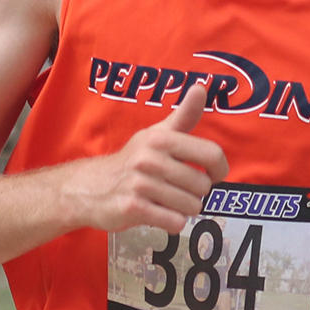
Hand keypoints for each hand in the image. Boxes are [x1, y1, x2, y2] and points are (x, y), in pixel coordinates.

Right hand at [64, 83, 227, 232]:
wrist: (89, 187)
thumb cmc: (132, 160)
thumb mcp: (156, 134)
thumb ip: (184, 115)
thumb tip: (201, 87)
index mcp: (161, 138)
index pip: (212, 154)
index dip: (220, 169)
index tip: (213, 175)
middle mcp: (150, 158)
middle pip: (203, 186)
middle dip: (195, 193)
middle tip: (177, 189)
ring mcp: (140, 184)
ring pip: (190, 206)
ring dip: (183, 209)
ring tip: (165, 200)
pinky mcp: (132, 208)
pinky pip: (174, 222)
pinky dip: (171, 222)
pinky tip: (157, 212)